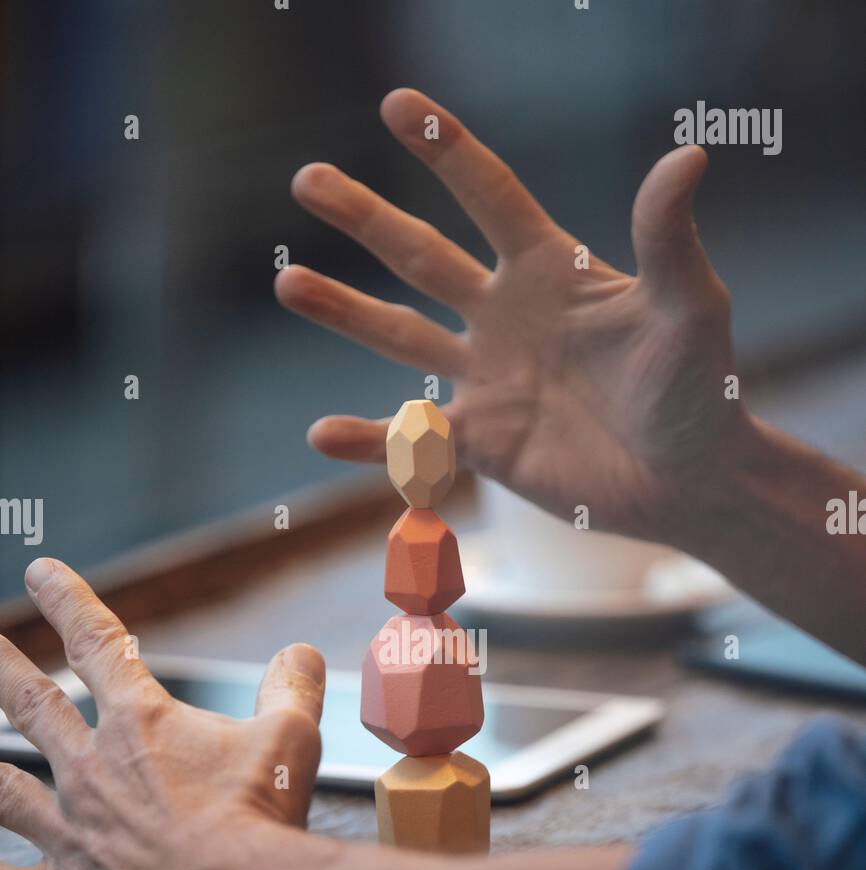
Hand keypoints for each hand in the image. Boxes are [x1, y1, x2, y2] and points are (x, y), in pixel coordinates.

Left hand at [0, 557, 324, 869]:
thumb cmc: (261, 817)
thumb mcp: (292, 737)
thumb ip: (291, 688)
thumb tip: (300, 652)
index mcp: (142, 723)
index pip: (98, 644)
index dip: (68, 602)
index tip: (41, 572)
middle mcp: (93, 768)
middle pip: (31, 707)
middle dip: (1, 671)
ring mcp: (72, 831)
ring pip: (4, 791)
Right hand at [276, 88, 745, 540]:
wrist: (690, 479)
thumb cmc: (700, 389)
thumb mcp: (690, 309)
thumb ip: (669, 239)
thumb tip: (689, 155)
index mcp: (551, 272)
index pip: (491, 197)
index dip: (447, 151)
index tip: (398, 104)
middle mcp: (507, 316)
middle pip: (422, 256)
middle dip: (366, 218)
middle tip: (308, 179)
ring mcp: (488, 379)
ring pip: (400, 337)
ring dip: (345, 310)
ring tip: (290, 281)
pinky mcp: (483, 442)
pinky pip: (413, 440)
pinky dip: (369, 441)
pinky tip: (320, 433)